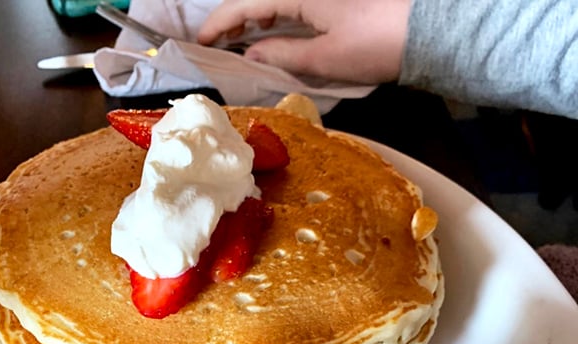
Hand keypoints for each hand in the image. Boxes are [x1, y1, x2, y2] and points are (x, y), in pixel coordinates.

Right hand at [198, 0, 410, 84]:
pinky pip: (292, 4)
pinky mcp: (332, 3)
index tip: (201, 43)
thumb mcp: (324, 57)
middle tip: (215, 45)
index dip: (221, 23)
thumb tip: (252, 55)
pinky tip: (269, 33)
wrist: (424, 33)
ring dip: (253, 19)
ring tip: (236, 42)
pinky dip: (274, 18)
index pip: (247, 3)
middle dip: (233, 19)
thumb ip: (283, 53)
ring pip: (274, 1)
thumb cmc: (374, 44)